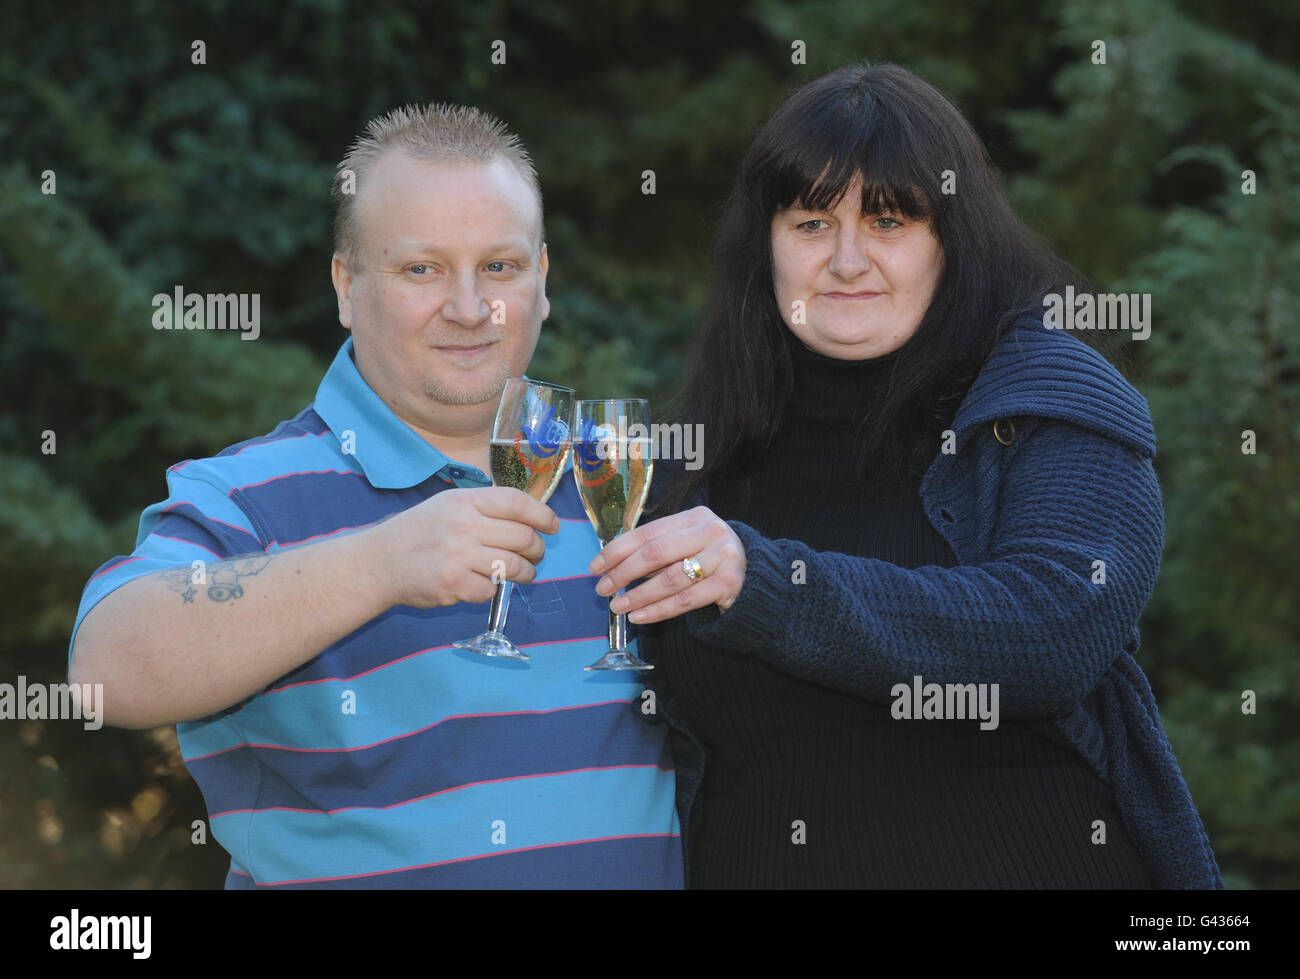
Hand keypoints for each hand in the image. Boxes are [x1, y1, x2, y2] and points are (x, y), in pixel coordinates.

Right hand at [369, 487, 559, 608]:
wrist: (379, 562)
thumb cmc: (417, 532)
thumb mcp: (447, 505)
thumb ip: (483, 508)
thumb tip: (528, 517)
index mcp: (465, 501)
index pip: (517, 503)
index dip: (543, 515)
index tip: (553, 526)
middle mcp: (464, 525)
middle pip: (523, 538)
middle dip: (538, 550)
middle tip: (535, 555)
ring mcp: (459, 556)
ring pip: (515, 566)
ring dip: (526, 573)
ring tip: (522, 574)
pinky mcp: (454, 585)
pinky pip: (492, 590)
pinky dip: (494, 590)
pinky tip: (484, 584)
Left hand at [588, 506, 745, 624]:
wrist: (755, 575)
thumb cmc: (710, 558)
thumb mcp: (687, 543)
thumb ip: (657, 549)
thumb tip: (611, 566)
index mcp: (694, 517)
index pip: (647, 532)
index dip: (617, 550)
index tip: (596, 566)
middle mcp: (710, 532)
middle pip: (656, 553)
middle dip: (624, 572)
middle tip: (603, 588)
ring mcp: (722, 557)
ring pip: (670, 579)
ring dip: (638, 595)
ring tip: (618, 607)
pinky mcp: (728, 584)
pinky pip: (685, 600)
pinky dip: (658, 610)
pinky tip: (640, 617)